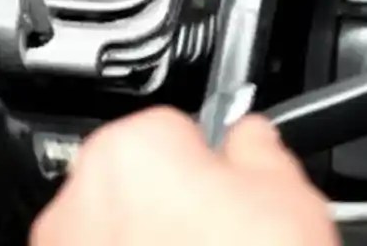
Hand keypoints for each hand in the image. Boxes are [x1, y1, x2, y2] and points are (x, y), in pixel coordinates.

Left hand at [30, 107, 339, 245]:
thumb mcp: (287, 201)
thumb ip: (259, 151)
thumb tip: (250, 136)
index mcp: (131, 151)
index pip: (174, 131)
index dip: (213, 170)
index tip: (232, 196)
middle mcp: (78, 199)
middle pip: (136, 186)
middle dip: (173, 211)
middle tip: (223, 244)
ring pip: (112, 236)